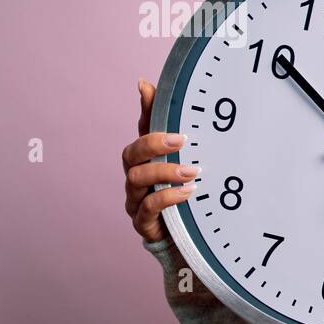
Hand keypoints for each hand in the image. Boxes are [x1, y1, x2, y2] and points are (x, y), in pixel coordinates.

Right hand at [123, 78, 196, 242]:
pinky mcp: (144, 221)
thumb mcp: (191, 164)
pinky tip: (188, 192)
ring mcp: (136, 199)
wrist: (186, 236)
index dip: (143, 108)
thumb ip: (185, 135)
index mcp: (147, 159)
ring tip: (192, 172)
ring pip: (137, 178)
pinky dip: (168, 197)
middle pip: (131, 153)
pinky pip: (148, 207)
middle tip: (182, 140)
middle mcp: (136, 176)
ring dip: (164, 172)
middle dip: (153, 143)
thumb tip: (178, 99)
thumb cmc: (184, 194)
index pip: (142, 128)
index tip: (146, 87)